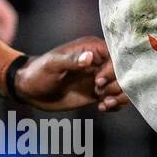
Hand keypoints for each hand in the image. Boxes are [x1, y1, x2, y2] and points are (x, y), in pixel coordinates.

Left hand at [14, 36, 128, 112]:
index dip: (114, 70)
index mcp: (94, 49)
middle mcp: (102, 62)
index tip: (98, 81)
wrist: (30, 91)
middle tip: (99, 93)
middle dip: (118, 85)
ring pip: (125, 86)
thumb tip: (89, 57)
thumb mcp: (53, 65)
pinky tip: (102, 108)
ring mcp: (102, 78)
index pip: (118, 56)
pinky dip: (115, 105)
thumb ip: (72, 61)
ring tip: (105, 104)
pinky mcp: (99, 92)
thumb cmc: (38, 72)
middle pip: (126, 72)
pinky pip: (117, 98)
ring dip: (120, 97)